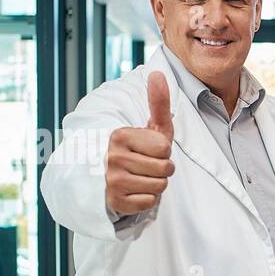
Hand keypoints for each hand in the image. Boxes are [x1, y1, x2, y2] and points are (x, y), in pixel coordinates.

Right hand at [106, 71, 175, 216]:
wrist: (110, 178)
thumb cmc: (139, 150)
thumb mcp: (150, 127)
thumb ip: (158, 102)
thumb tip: (158, 73)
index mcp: (120, 135)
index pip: (164, 148)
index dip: (163, 151)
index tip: (149, 150)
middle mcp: (112, 157)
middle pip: (165, 169)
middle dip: (162, 169)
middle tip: (146, 166)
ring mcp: (111, 181)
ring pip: (159, 187)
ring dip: (156, 185)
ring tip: (141, 177)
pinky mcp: (114, 202)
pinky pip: (150, 202)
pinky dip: (147, 199)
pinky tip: (135, 191)